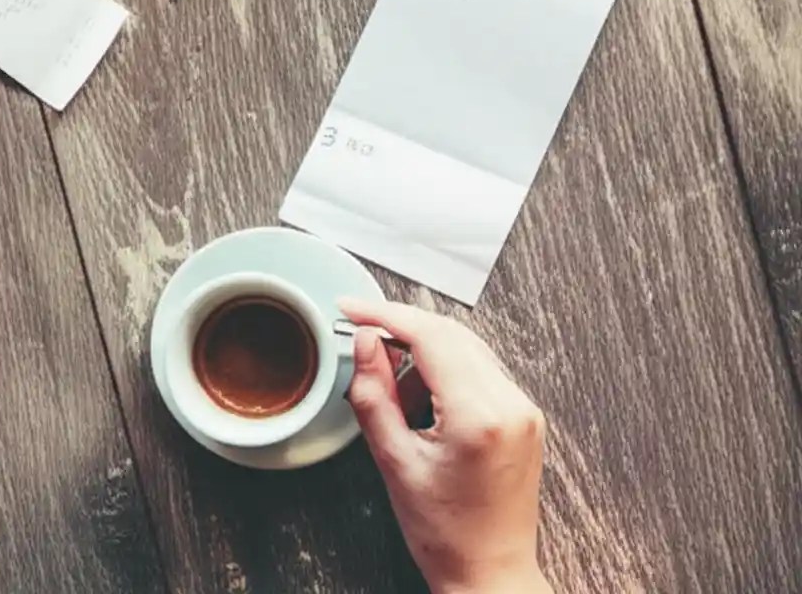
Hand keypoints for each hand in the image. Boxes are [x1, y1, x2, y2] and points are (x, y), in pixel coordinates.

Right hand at [340, 298, 550, 593]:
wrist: (489, 572)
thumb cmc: (444, 532)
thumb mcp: (394, 462)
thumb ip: (373, 395)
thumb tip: (367, 344)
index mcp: (480, 415)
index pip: (430, 337)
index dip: (385, 315)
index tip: (352, 309)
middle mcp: (511, 404)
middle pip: (451, 333)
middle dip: (403, 332)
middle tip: (363, 344)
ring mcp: (524, 408)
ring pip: (465, 348)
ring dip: (423, 355)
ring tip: (397, 401)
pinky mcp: (524, 415)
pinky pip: (480, 370)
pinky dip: (445, 373)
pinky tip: (423, 406)